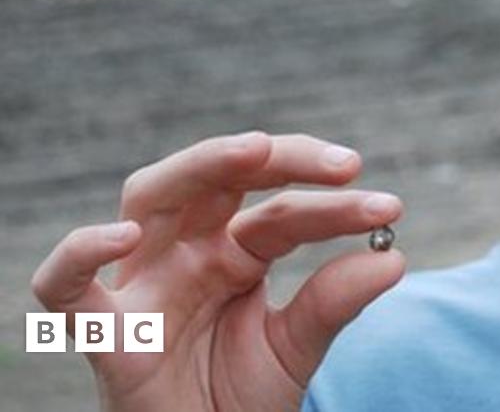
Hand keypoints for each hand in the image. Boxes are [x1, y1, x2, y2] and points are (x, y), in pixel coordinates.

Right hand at [30, 132, 405, 410]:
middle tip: (346, 164)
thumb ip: (334, 302)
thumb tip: (394, 259)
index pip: (284, 211)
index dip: (336, 206)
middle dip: (280, 159)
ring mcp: (144, 283)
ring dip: (200, 166)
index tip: (391, 209)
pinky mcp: (105, 331)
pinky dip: (79, 255)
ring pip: (150, 199)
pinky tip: (121, 236)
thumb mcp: (297, 347)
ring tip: (255, 150)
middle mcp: (187, 252)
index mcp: (236, 252)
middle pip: (221, 180)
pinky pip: (65, 287)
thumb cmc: (241, 396)